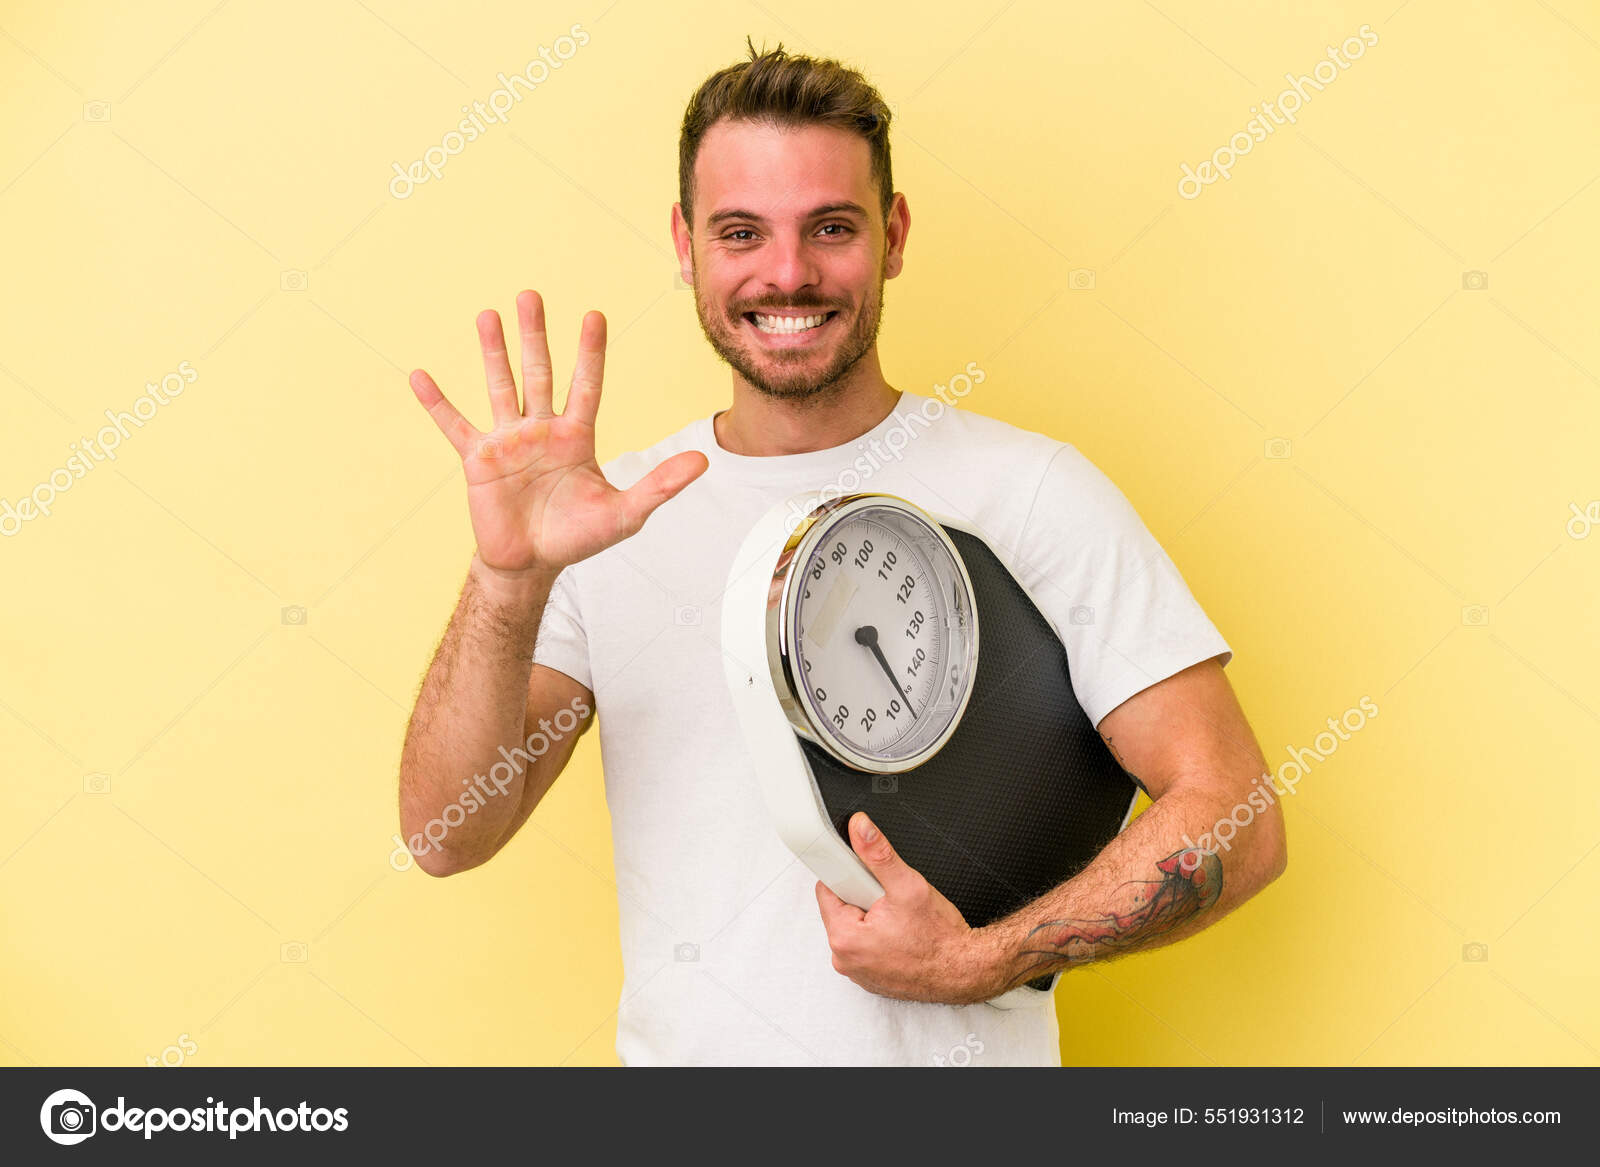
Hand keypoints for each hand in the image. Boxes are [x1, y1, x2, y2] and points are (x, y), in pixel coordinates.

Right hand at [410, 290, 708, 575]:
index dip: (590, 352)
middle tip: (531, 295)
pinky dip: (437, 403)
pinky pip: (455, 426)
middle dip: (535, 335)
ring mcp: (508, 441)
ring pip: (500, 386)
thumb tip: (704, 460)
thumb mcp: (626, 513)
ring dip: (492, 352)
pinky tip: (419, 376)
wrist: (532, 564)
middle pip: (539, 373)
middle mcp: (542, 429)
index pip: (587, 384)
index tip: (594, 315)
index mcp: (577, 435)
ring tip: (487, 314)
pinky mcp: (478, 460)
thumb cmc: (579, 537)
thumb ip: (660, 484)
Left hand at [815, 811, 1004, 1004]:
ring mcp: (857, 971)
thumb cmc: (940, 939)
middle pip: (841, 908)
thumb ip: (878, 853)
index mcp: (844, 937)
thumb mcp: (907, 885)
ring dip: (873, 918)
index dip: (850, 876)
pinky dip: (880, 937)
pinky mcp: (870, 976)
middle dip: (864, 898)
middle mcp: (844, 959)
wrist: (964, 970)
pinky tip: (902, 936)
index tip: (868, 879)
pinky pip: (866, 946)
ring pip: (855, 927)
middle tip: (891, 903)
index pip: (827, 889)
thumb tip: (860, 829)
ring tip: (900, 921)